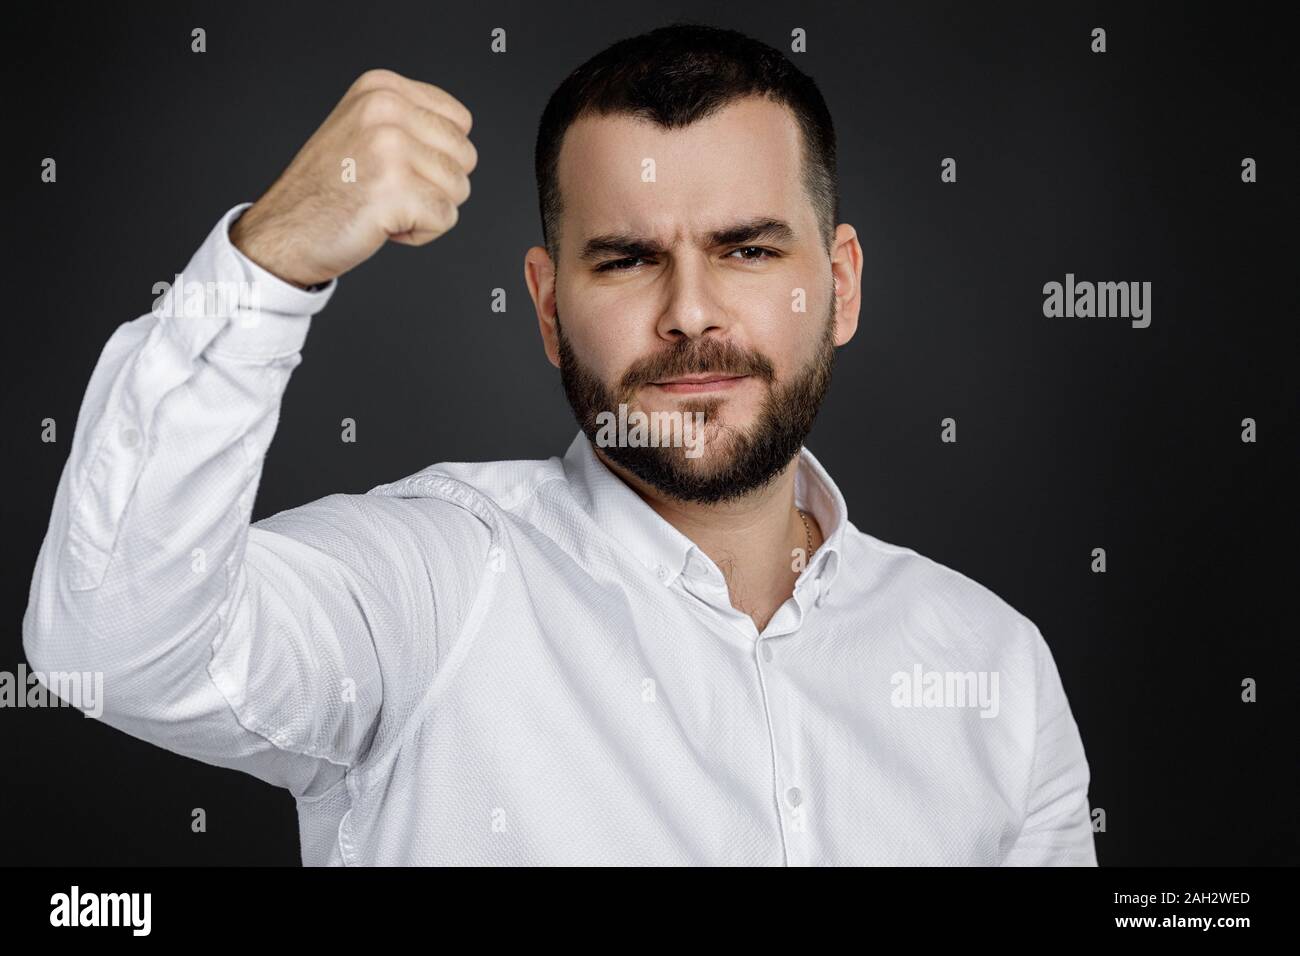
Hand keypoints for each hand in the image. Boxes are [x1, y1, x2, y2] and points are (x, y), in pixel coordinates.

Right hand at [230, 68, 476, 287]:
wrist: (284, 230)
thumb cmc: (326, 189)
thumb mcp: (363, 128)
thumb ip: (410, 121)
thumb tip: (461, 135)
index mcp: (381, 87)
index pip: (460, 122)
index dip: (436, 156)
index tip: (394, 166)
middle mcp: (386, 108)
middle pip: (464, 156)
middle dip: (436, 184)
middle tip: (388, 190)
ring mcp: (390, 147)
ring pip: (459, 188)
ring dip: (427, 209)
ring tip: (383, 205)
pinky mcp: (396, 189)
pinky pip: (446, 218)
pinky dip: (421, 233)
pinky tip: (383, 225)